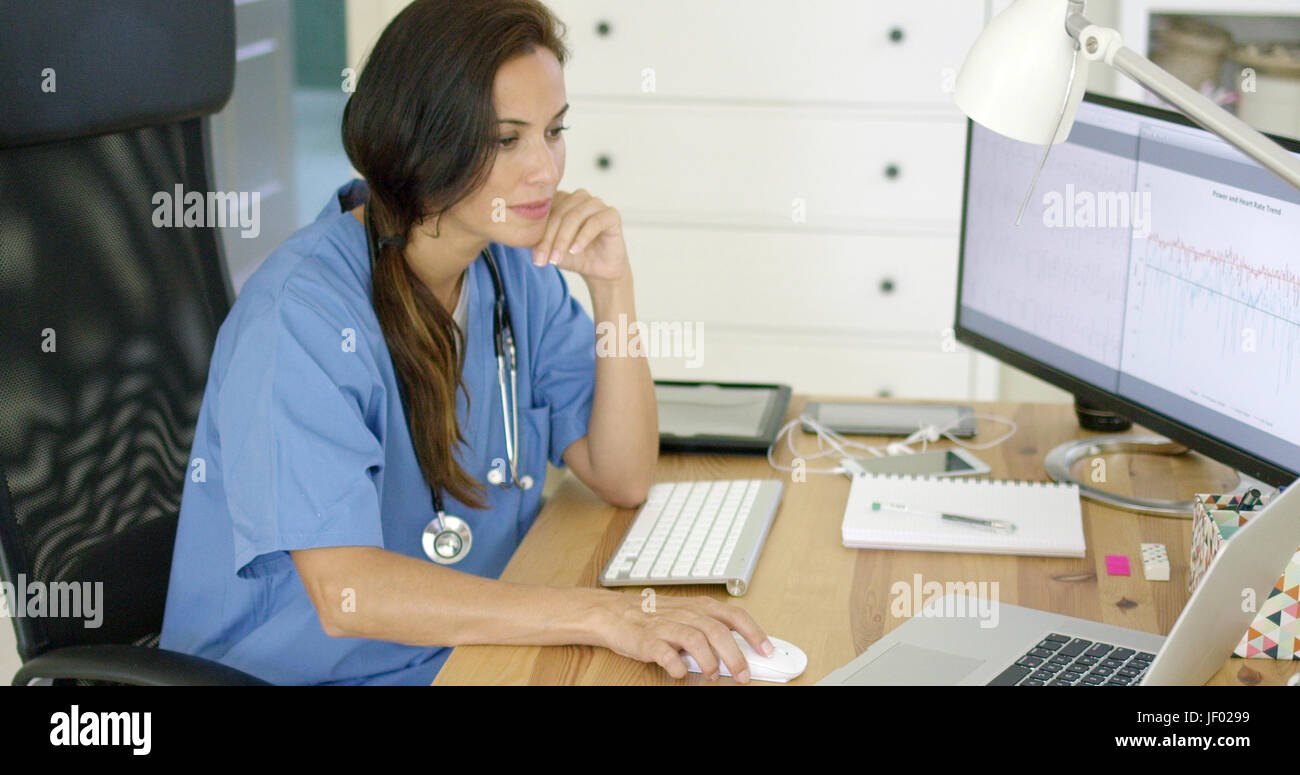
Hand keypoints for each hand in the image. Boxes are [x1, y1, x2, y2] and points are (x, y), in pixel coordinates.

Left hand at [529, 189, 628, 281]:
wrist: (599, 270)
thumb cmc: (574, 255)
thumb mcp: (550, 248)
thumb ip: (535, 239)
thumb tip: (516, 235)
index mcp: (561, 200)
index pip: (546, 211)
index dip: (539, 235)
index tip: (535, 257)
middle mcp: (578, 197)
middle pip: (559, 213)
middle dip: (550, 239)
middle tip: (544, 260)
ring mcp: (596, 203)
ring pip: (575, 216)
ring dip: (564, 239)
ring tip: (558, 258)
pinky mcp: (611, 214)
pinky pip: (595, 222)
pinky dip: (583, 237)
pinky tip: (575, 250)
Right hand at [593, 593, 773, 682]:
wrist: (615, 613)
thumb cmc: (655, 616)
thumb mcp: (687, 615)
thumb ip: (710, 629)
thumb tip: (740, 652)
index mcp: (700, 607)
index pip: (734, 616)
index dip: (754, 633)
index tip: (767, 650)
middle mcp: (686, 614)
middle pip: (718, 631)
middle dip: (735, 655)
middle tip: (744, 674)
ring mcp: (667, 626)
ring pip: (696, 639)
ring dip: (709, 661)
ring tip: (712, 675)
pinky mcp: (648, 640)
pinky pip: (665, 653)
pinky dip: (676, 666)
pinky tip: (680, 673)